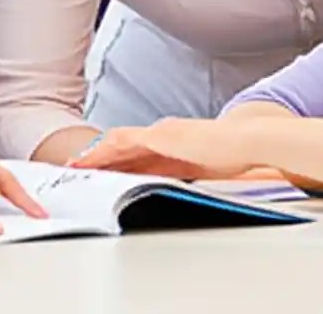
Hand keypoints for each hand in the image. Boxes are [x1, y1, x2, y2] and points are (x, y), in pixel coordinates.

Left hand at [67, 118, 254, 178]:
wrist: (246, 140)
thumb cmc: (234, 155)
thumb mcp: (204, 170)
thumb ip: (188, 176)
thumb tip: (179, 190)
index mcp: (174, 141)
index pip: (137, 152)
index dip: (116, 161)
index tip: (99, 171)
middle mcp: (163, 133)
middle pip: (123, 145)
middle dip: (99, 157)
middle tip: (77, 168)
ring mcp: (160, 132)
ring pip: (117, 142)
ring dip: (95, 154)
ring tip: (75, 166)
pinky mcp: (159, 136)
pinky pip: (123, 143)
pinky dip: (103, 152)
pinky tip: (89, 159)